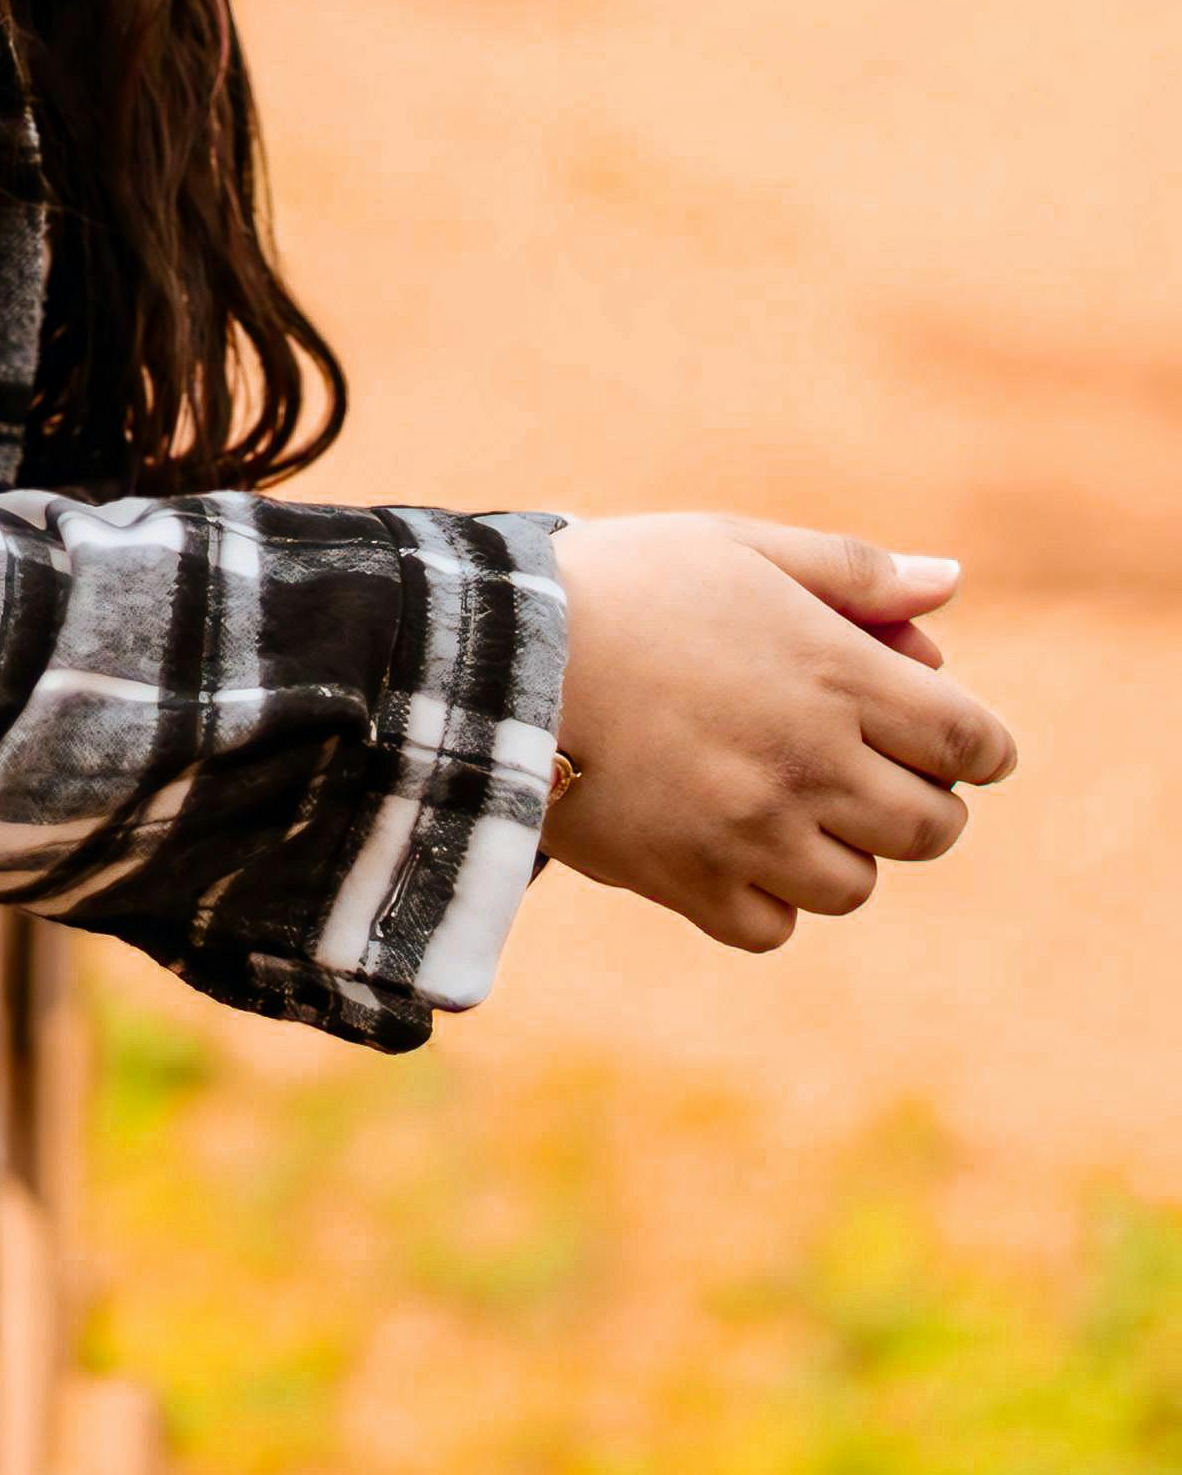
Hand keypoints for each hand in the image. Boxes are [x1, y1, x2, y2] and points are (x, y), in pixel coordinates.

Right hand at [541, 513, 1016, 951]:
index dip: (981, 749)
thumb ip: (851, 572)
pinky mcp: (688, 881)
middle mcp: (809, 759)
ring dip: (841, 850)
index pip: (972, 744)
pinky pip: (773, 927)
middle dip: (920, 802)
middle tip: (869, 771)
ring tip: (787, 805)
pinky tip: (731, 846)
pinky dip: (766, 898)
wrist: (493, 653)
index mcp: (834, 670)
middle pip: (931, 827)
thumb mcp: (736, 548)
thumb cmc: (620, 582)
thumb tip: (951, 584)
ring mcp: (750, 830)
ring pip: (856, 884)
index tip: (957, 743)